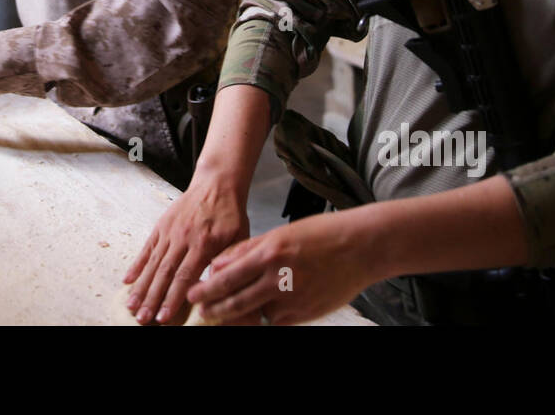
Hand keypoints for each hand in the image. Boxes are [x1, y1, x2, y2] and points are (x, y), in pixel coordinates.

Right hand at [122, 173, 248, 323]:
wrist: (217, 183)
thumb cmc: (230, 214)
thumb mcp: (239, 238)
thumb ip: (227, 262)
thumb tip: (217, 288)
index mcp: (203, 243)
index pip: (184, 277)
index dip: (173, 299)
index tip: (164, 318)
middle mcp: (182, 238)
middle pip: (164, 273)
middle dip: (152, 298)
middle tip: (142, 319)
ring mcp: (169, 231)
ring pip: (152, 263)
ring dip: (141, 286)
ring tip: (131, 305)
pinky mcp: (161, 226)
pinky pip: (146, 248)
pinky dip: (136, 265)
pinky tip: (127, 280)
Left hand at [190, 211, 374, 325]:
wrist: (361, 247)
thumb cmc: (321, 235)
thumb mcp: (281, 235)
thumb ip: (248, 250)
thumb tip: (219, 265)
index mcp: (269, 252)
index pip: (227, 276)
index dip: (207, 289)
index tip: (193, 294)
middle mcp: (278, 276)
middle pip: (235, 299)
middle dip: (214, 308)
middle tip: (200, 311)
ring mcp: (293, 297)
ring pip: (255, 313)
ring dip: (238, 316)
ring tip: (224, 315)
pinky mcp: (305, 313)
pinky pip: (277, 320)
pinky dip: (266, 317)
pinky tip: (260, 313)